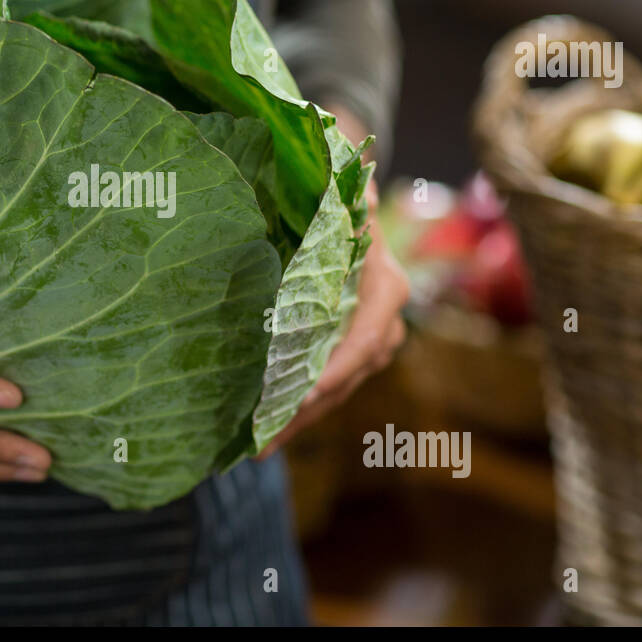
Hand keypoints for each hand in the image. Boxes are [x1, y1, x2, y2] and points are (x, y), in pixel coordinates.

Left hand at [257, 181, 407, 456]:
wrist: (350, 204)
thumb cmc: (338, 199)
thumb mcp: (340, 193)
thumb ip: (346, 196)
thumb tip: (360, 195)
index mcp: (385, 288)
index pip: (364, 340)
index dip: (334, 372)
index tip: (301, 399)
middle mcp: (384, 322)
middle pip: (346, 378)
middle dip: (306, 413)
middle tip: (263, 443)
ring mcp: (369, 341)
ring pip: (336, 390)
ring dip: (299, 420)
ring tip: (256, 449)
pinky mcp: (348, 350)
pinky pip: (326, 384)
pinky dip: (299, 408)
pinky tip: (265, 429)